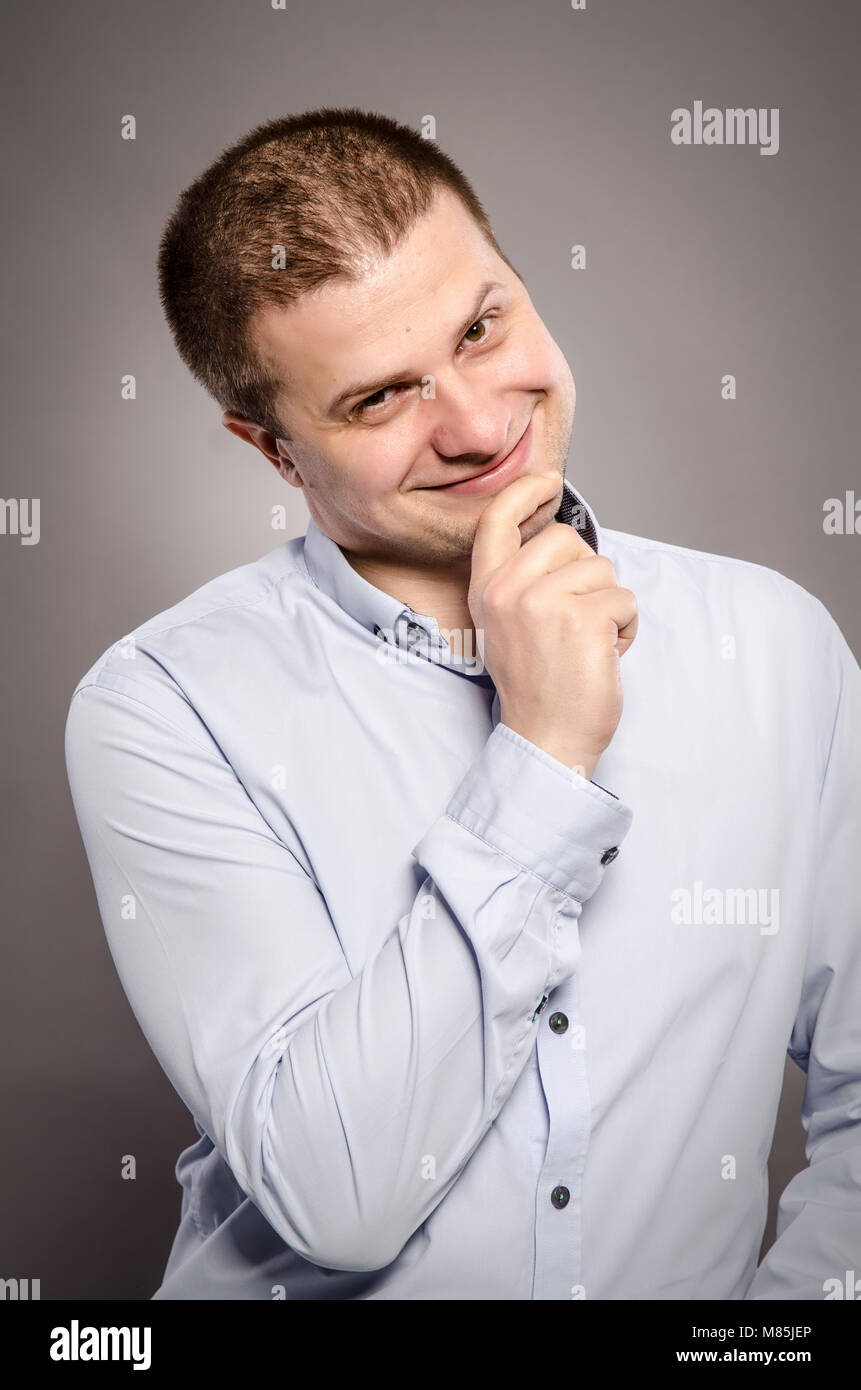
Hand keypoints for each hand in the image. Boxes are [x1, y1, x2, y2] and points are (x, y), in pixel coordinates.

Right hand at [468, 473, 637, 779]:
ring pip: (603, 570)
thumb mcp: (508, 626)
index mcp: (486, 591)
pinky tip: (604, 655)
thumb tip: (560, 539)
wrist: (547, 739)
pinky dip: (627, 629)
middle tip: (576, 620)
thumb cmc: (538, 686)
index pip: (497, 520)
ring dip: (610, 606)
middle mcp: (507, 591)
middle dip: (587, 574)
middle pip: (567, 538)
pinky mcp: (582, 618)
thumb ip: (522, 582)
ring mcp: (543, 602)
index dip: (525, 492)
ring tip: (588, 644)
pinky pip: (625, 601)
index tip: (549, 481)